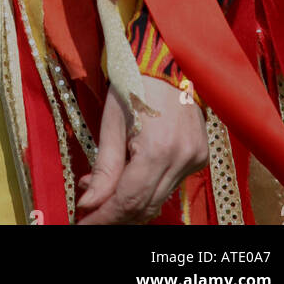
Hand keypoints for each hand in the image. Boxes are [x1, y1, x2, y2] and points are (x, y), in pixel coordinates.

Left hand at [76, 77, 207, 224]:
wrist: (165, 60)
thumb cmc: (132, 84)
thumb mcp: (111, 123)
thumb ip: (104, 168)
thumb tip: (89, 202)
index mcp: (158, 150)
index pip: (128, 200)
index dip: (104, 217)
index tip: (84, 223)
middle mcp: (182, 159)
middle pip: (145, 205)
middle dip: (115, 213)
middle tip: (89, 211)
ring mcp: (195, 158)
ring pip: (159, 198)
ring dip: (130, 203)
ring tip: (102, 193)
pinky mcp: (200, 156)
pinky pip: (170, 184)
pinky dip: (148, 189)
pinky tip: (128, 179)